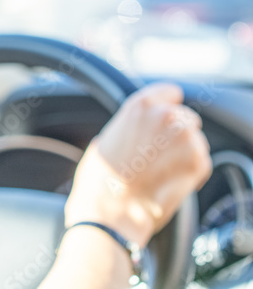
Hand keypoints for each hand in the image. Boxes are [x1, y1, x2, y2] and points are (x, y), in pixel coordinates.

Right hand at [64, 82, 211, 245]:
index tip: (161, 124)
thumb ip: (129, 127)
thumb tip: (136, 131)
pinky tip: (168, 182)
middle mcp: (166, 116)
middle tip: (157, 155)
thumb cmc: (100, 179)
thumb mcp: (105, 138)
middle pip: (186, 118)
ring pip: (196, 141)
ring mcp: (185, 139)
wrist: (110, 211)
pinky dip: (190, 173)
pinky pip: (202, 162)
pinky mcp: (198, 164)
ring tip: (160, 172)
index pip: (171, 92)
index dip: (166, 108)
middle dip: (175, 134)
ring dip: (184, 154)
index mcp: (140, 105)